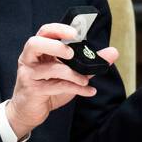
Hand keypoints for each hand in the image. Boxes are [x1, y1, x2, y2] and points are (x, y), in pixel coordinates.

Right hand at [6, 23, 117, 138]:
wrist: (28, 111)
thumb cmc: (47, 88)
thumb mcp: (70, 73)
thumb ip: (89, 62)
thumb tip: (113, 52)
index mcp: (38, 50)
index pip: (44, 32)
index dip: (58, 29)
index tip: (75, 32)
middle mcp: (29, 59)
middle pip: (35, 43)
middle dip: (55, 46)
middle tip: (71, 53)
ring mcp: (29, 74)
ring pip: (50, 68)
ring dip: (72, 73)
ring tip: (85, 79)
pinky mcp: (33, 90)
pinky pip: (56, 86)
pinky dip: (75, 88)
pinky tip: (89, 91)